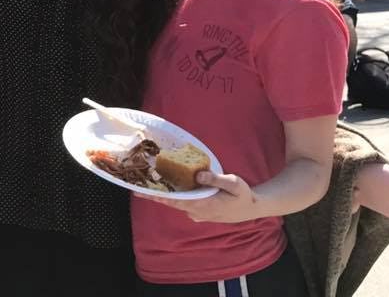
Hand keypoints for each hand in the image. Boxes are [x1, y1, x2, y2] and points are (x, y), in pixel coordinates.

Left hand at [134, 171, 260, 223]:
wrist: (251, 208)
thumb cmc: (243, 195)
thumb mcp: (233, 183)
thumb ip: (215, 178)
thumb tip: (197, 174)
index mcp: (204, 205)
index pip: (176, 201)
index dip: (159, 196)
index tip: (144, 193)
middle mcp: (197, 212)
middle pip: (172, 203)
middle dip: (155, 195)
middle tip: (136, 188)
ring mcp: (198, 213)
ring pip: (177, 203)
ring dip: (164, 195)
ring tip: (148, 184)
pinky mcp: (199, 212)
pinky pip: (184, 204)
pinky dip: (175, 196)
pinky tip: (169, 186)